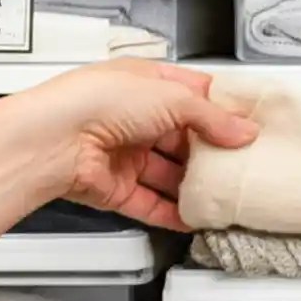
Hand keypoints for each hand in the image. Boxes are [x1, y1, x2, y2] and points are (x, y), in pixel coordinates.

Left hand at [4, 59, 259, 230]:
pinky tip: (195, 217)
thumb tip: (242, 130)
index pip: (192, 95)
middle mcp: (133, 117)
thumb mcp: (171, 98)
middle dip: (211, 151)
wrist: (51, 139)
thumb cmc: (97, 100)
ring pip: (168, 173)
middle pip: (183, 137)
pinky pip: (150, 204)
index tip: (248, 125)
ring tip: (224, 193)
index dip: (220, 110)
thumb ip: (212, 118)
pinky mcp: (115, 188)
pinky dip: (173, 212)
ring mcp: (124, 153)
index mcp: (145, 84)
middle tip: (242, 162)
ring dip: (194, 185)